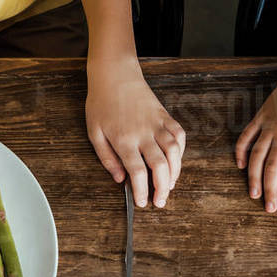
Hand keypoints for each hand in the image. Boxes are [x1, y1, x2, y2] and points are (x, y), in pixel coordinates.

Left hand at [86, 61, 184, 207]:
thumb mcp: (94, 133)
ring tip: (170, 185)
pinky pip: (179, 135)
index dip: (142, 191)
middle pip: (159, 166)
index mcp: (123, 139)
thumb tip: (119, 179)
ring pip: (174, 152)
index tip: (143, 202)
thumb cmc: (101, 103)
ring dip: (175, 172)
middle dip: (162, 188)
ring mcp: (157, 123)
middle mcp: (143, 133)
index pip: (137, 171)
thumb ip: (107, 158)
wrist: (115, 75)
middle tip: (160, 201)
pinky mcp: (165, 116)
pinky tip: (176, 161)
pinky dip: (181, 151)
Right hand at [235, 72, 276, 211]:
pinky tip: (242, 165)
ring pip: (257, 157)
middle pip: (273, 169)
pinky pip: (246, 137)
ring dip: (254, 177)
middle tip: (270, 208)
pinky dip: (242, 152)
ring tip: (254, 194)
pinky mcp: (260, 118)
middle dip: (271, 191)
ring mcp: (269, 127)